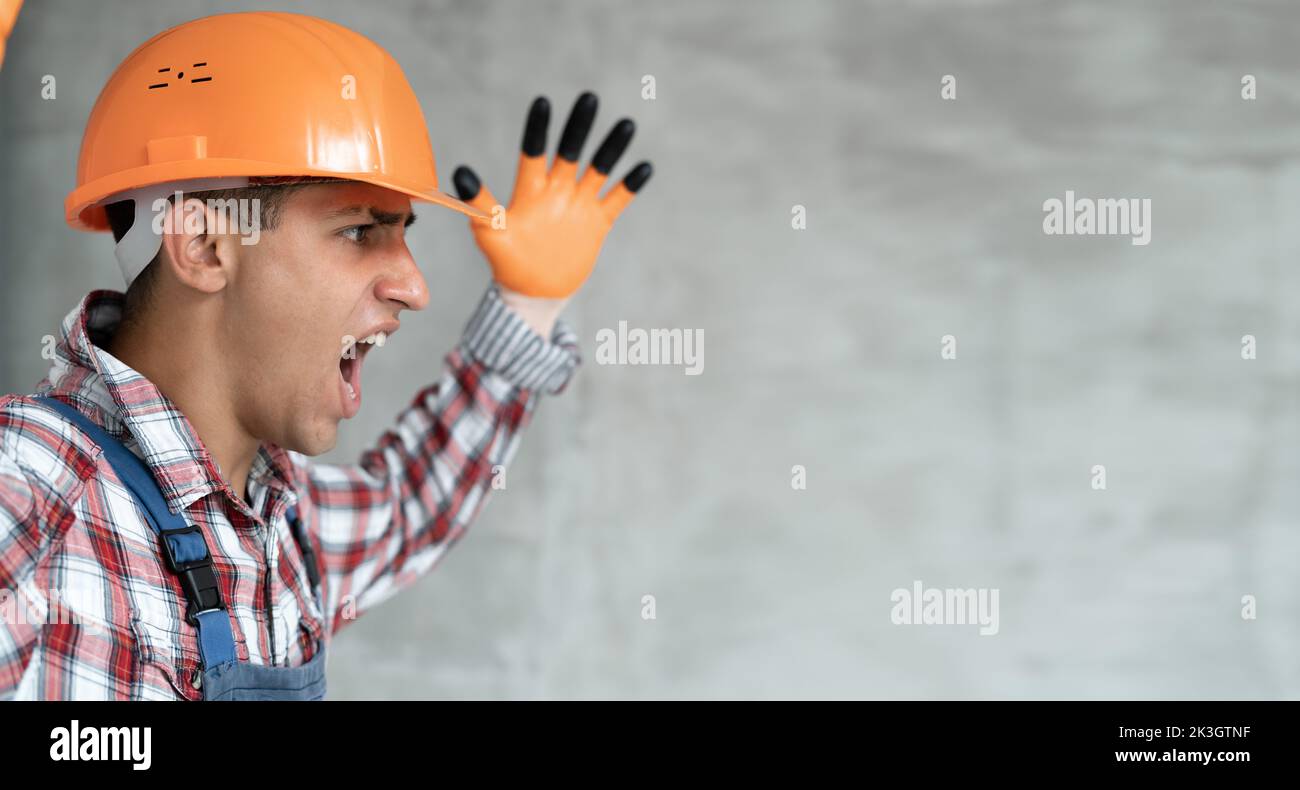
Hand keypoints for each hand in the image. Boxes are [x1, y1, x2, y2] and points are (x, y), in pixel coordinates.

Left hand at [453, 92, 652, 328]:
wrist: (533, 292)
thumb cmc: (506, 261)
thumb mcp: (489, 233)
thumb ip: (480, 204)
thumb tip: (461, 172)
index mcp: (531, 190)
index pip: (535, 152)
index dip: (538, 129)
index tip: (543, 102)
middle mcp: (557, 191)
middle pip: (570, 152)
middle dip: (579, 126)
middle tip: (588, 98)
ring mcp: (579, 205)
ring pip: (599, 169)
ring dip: (611, 148)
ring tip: (626, 125)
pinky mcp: (597, 223)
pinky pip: (617, 200)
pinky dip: (630, 185)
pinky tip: (643, 167)